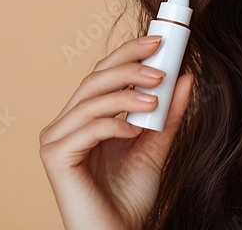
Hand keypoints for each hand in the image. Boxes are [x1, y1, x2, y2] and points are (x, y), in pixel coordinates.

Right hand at [39, 35, 193, 229]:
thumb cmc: (130, 199)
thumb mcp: (155, 147)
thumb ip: (167, 114)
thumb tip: (186, 77)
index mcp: (84, 118)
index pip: (103, 74)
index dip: (128, 53)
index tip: (160, 42)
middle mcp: (66, 125)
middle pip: (94, 79)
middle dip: (129, 64)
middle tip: (161, 60)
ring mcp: (56, 140)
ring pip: (90, 99)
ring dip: (126, 93)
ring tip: (157, 98)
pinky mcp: (55, 157)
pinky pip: (86, 128)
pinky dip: (113, 123)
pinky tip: (136, 130)